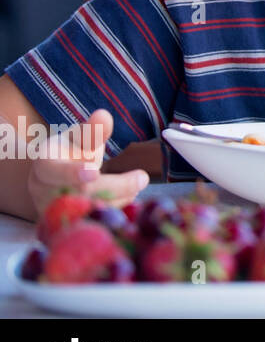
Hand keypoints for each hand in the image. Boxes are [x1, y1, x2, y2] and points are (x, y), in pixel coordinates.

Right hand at [27, 109, 149, 213]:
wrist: (54, 180)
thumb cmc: (70, 152)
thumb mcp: (79, 138)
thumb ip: (92, 130)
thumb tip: (104, 115)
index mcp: (45, 167)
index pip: (55, 171)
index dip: (73, 173)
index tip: (94, 171)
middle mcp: (46, 193)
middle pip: (80, 194)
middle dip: (114, 187)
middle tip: (141, 177)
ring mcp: (57, 213)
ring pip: (90, 212)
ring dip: (120, 200)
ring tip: (139, 184)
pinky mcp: (70, 225)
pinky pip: (94, 223)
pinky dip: (116, 212)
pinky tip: (131, 198)